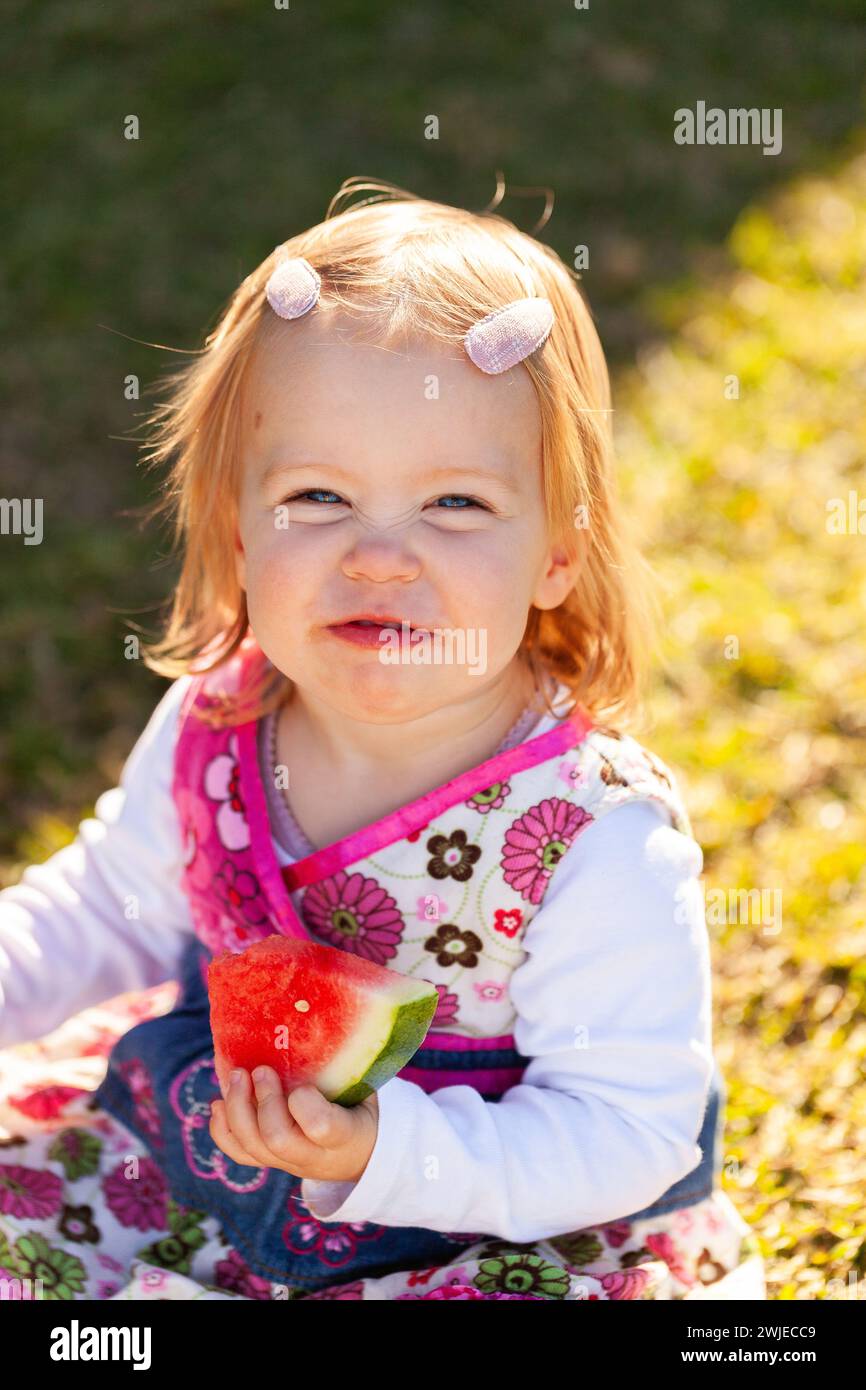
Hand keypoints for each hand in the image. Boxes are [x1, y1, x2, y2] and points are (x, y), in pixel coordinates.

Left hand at [209, 1065, 378, 1182]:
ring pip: (252, 1147)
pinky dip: (222, 1130)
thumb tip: (327, 1019)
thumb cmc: (360, 1107)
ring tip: (236, 1076)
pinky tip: (219, 1104)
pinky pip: (239, 1154)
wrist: (356, 1154)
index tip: (304, 1082)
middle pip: (277, 1138)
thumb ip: (346, 1066)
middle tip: (261, 1070)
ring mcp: (288, 1162)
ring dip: (237, 1108)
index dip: (305, 1103)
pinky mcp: (269, 1162)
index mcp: (345, 1135)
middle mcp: (313, 1156)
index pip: (321, 1127)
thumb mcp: (365, 1089)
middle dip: (263, 1100)